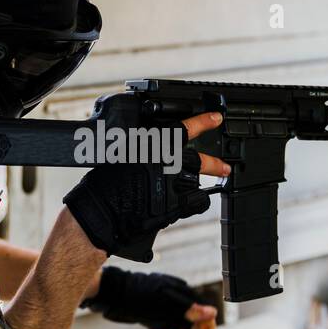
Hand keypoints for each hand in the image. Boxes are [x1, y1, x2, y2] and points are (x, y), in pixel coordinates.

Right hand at [63, 112, 230, 261]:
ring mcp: (174, 184)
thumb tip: (152, 147)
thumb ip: (144, 149)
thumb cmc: (105, 184)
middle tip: (225, 166)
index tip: (216, 117)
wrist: (103, 211)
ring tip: (203, 191)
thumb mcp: (123, 155)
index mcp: (154, 145)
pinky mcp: (176, 205)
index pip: (185, 128)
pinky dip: (193, 204)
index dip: (203, 121)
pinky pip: (195, 203)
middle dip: (215, 164)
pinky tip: (188, 204)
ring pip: (198, 183)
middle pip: (200, 161)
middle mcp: (168, 163)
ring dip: (199, 186)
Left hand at [83, 266, 217, 328]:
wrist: (113, 293)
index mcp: (183, 297)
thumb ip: (189, 310)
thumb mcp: (167, 305)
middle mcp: (175, 304)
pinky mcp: (151, 317)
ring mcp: (163, 311)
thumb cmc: (139, 295)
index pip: (203, 315)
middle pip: (191, 327)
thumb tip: (212, 312)